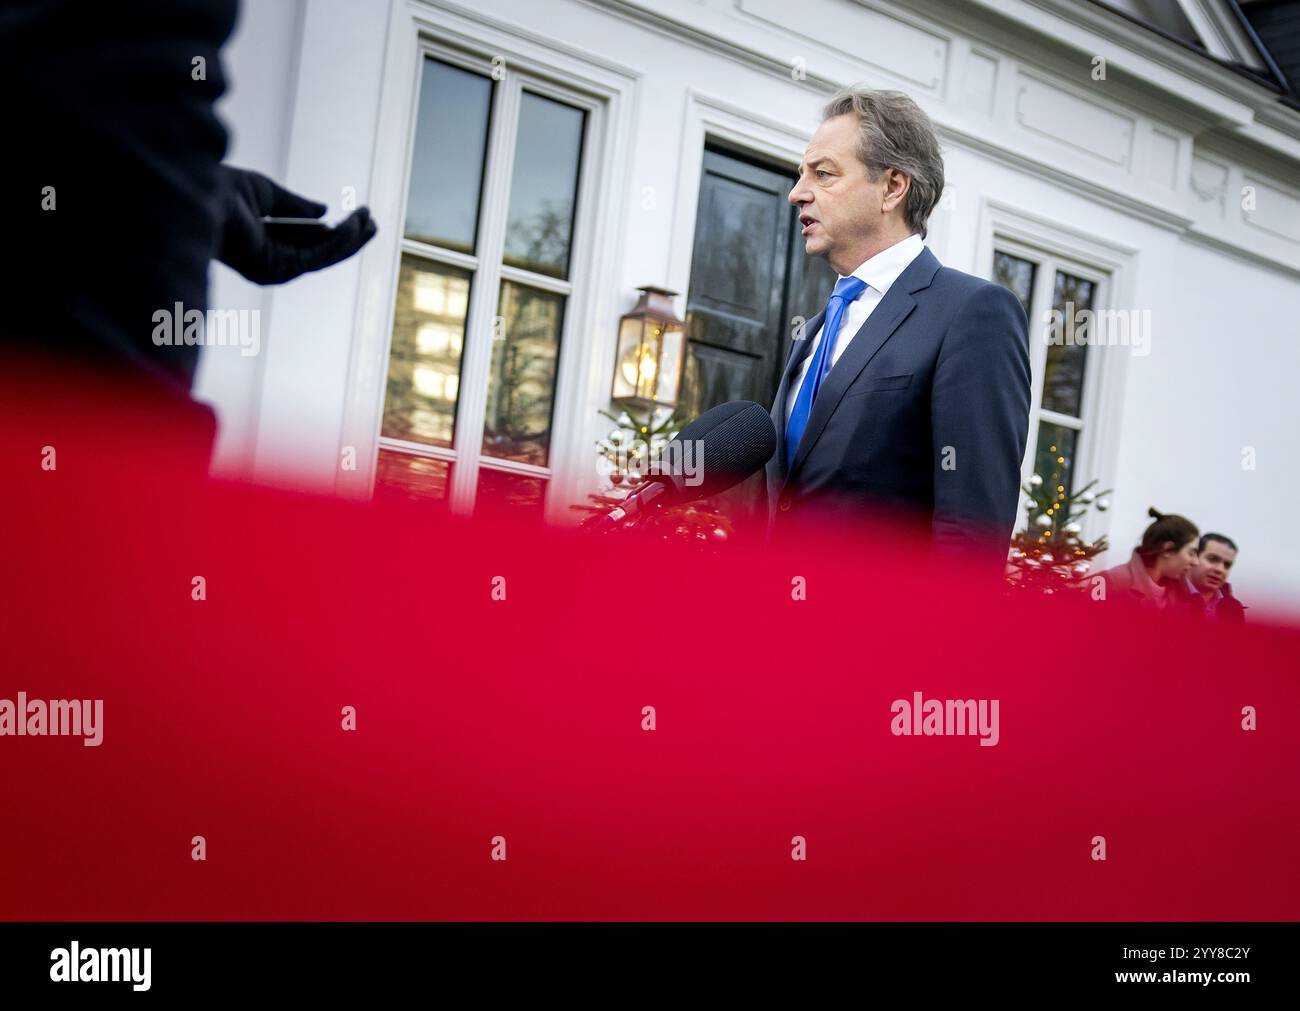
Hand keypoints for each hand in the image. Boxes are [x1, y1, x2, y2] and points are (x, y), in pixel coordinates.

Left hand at [214, 165, 377, 284]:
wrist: (197, 190)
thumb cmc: (222, 190)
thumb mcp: (268, 194)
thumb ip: (296, 206)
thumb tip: (325, 211)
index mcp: (264, 246)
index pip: (308, 243)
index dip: (334, 231)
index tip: (356, 217)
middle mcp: (269, 263)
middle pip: (319, 253)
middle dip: (348, 238)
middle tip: (372, 222)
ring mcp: (272, 269)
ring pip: (322, 256)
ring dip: (349, 239)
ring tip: (371, 221)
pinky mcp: (275, 269)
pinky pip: (316, 255)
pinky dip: (338, 241)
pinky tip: (354, 224)